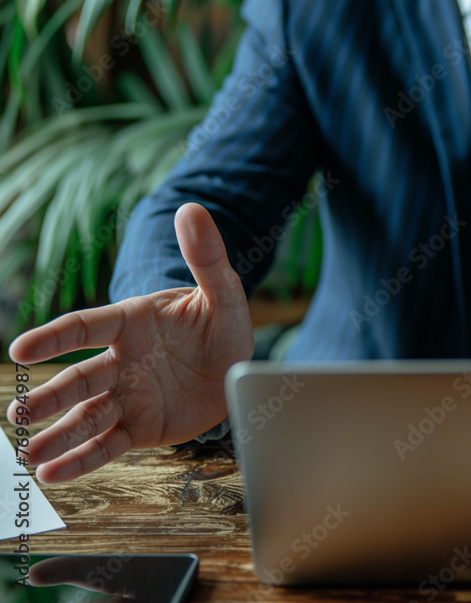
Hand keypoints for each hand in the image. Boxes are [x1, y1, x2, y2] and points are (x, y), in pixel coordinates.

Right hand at [7, 203, 252, 483]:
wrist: (235, 363)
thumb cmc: (222, 322)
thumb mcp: (222, 291)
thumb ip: (205, 256)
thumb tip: (192, 209)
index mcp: (133, 322)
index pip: (88, 326)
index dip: (56, 337)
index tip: (21, 349)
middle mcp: (122, 360)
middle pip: (80, 379)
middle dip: (49, 397)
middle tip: (16, 414)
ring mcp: (127, 395)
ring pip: (86, 416)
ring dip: (56, 434)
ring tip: (27, 454)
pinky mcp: (139, 426)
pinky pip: (107, 443)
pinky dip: (82, 459)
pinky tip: (54, 474)